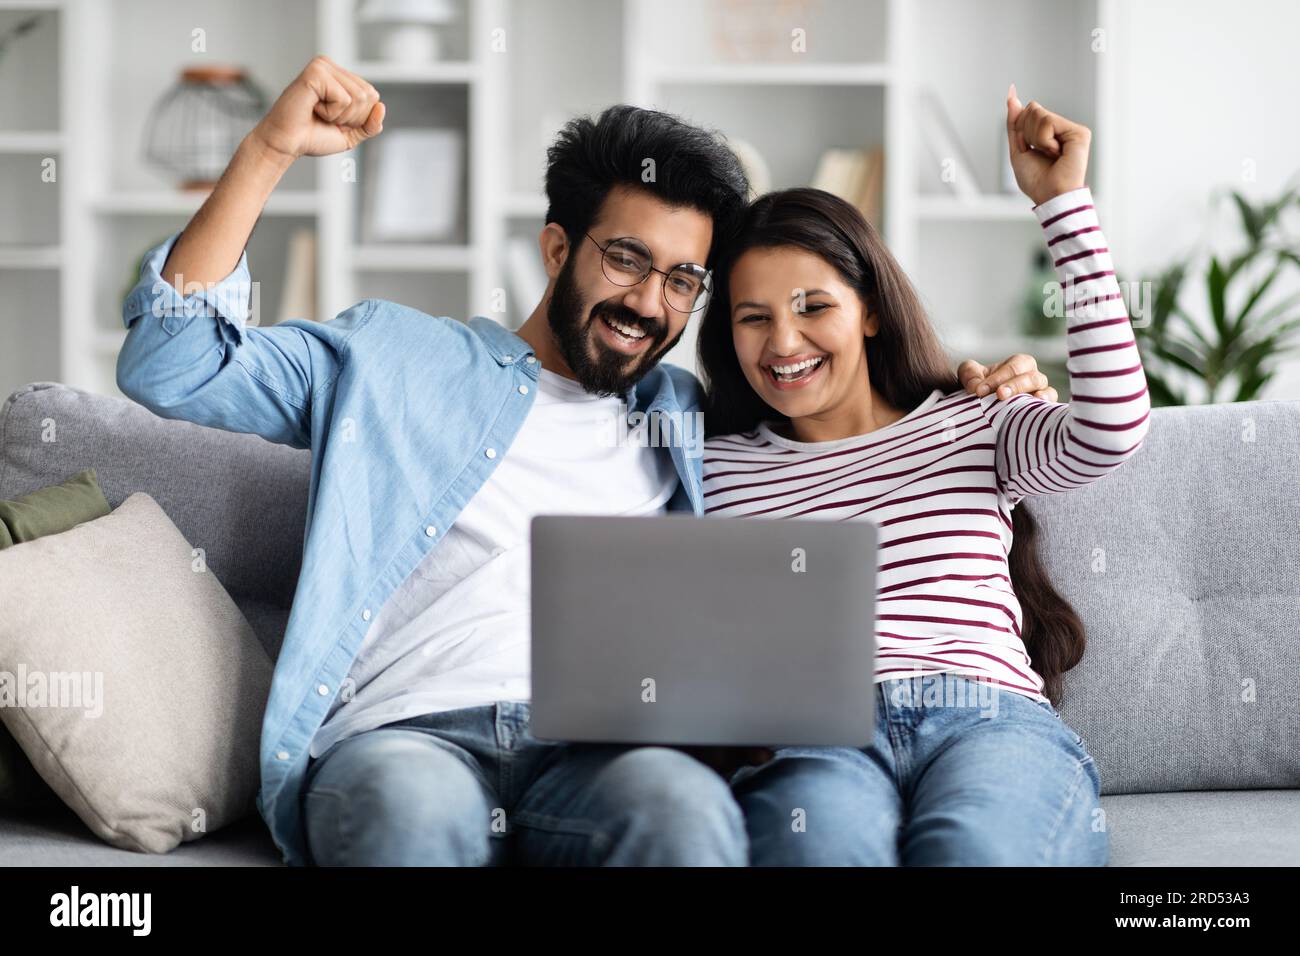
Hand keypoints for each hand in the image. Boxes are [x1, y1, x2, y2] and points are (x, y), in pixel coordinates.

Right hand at [250, 56, 383, 161]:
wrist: (287, 144)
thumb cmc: (312, 137)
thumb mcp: (351, 134)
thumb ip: (370, 125)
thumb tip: (381, 107)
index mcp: (340, 76)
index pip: (373, 96)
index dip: (358, 117)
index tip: (333, 119)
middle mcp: (331, 67)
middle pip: (369, 95)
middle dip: (351, 117)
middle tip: (325, 117)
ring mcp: (323, 66)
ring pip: (358, 97)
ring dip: (340, 115)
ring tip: (319, 112)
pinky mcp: (316, 72)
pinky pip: (344, 99)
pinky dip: (331, 112)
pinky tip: (313, 108)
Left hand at [959, 354, 1057, 402]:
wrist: (985, 405)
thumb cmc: (982, 386)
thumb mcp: (971, 375)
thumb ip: (969, 374)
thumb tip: (975, 386)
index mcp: (1019, 364)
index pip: (1013, 368)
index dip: (997, 378)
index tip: (979, 391)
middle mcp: (1033, 377)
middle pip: (1031, 378)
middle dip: (1015, 386)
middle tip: (999, 395)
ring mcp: (1041, 393)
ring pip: (1046, 391)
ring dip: (1033, 397)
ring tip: (1021, 402)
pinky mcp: (1043, 410)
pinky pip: (1051, 406)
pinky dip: (1048, 406)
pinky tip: (1038, 408)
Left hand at [1006, 84, 1089, 205]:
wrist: (1049, 195)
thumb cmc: (1036, 179)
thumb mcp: (1017, 147)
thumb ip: (1014, 122)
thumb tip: (1011, 96)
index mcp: (1048, 132)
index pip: (1028, 111)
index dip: (1020, 128)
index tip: (1028, 146)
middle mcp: (1062, 128)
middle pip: (1033, 109)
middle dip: (1026, 132)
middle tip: (1040, 152)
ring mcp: (1071, 129)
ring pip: (1040, 114)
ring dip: (1036, 138)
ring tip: (1049, 154)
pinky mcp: (1079, 132)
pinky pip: (1049, 122)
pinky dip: (1044, 140)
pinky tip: (1056, 153)